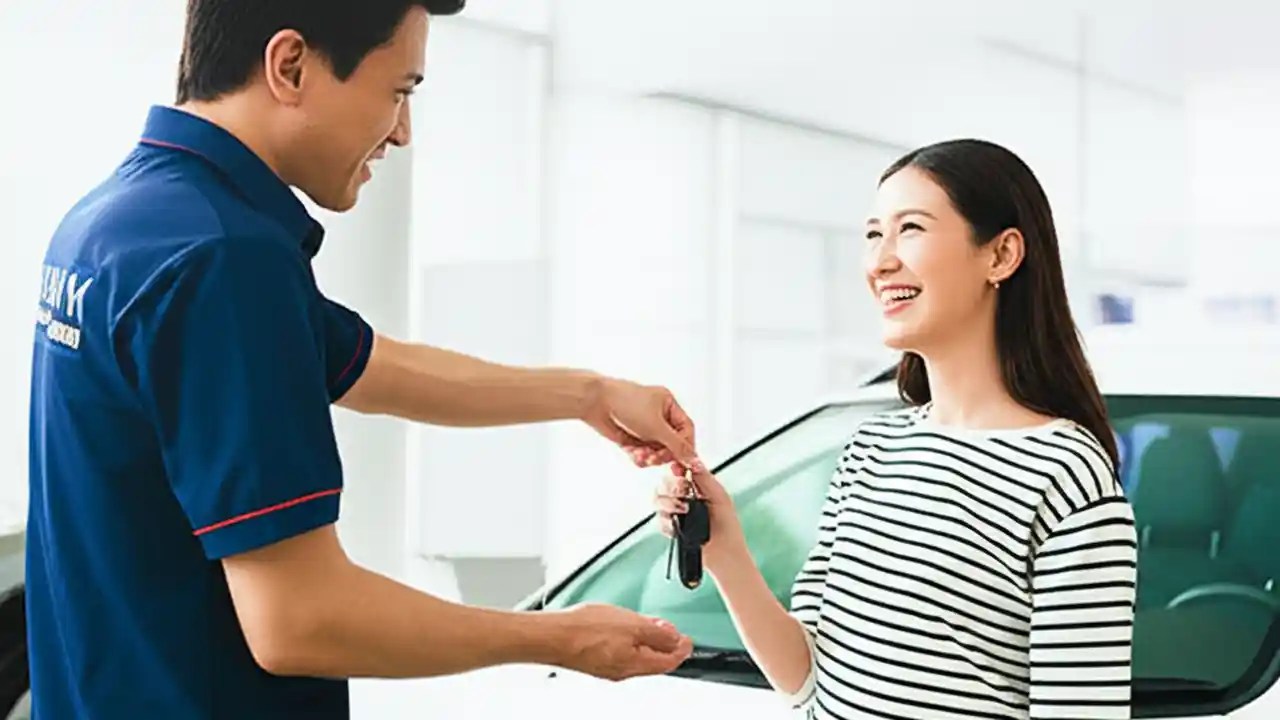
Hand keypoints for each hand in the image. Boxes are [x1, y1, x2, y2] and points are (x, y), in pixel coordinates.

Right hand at [557, 603, 692, 680]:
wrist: (552, 636)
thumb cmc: (587, 631)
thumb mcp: (633, 625)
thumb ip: (657, 633)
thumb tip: (675, 639)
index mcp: (636, 664)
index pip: (668, 661)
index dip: (682, 649)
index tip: (688, 640)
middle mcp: (623, 670)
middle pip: (653, 661)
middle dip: (665, 646)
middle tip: (672, 633)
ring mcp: (607, 666)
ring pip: (635, 656)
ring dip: (646, 642)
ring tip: (650, 627)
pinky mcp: (593, 659)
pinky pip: (619, 651)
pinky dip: (628, 641)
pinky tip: (623, 629)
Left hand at [582, 378, 703, 471]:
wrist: (596, 403)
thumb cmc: (625, 402)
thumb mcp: (657, 426)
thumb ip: (677, 446)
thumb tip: (694, 459)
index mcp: (668, 405)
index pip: (686, 430)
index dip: (686, 448)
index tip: (684, 463)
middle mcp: (658, 416)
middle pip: (672, 444)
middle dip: (664, 454)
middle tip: (657, 459)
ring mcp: (644, 428)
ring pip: (656, 452)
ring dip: (650, 457)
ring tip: (642, 455)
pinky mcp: (632, 438)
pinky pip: (642, 454)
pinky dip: (639, 457)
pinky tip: (633, 453)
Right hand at [654, 465, 747, 573]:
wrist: (725, 554)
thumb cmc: (727, 525)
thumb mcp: (719, 496)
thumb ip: (704, 478)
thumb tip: (692, 459)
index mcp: (695, 487)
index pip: (676, 470)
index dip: (675, 469)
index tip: (680, 472)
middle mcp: (682, 498)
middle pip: (663, 483)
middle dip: (671, 486)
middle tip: (683, 492)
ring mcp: (674, 513)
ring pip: (657, 499)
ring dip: (669, 503)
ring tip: (684, 510)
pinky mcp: (670, 528)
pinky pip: (659, 520)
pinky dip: (668, 522)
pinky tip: (679, 526)